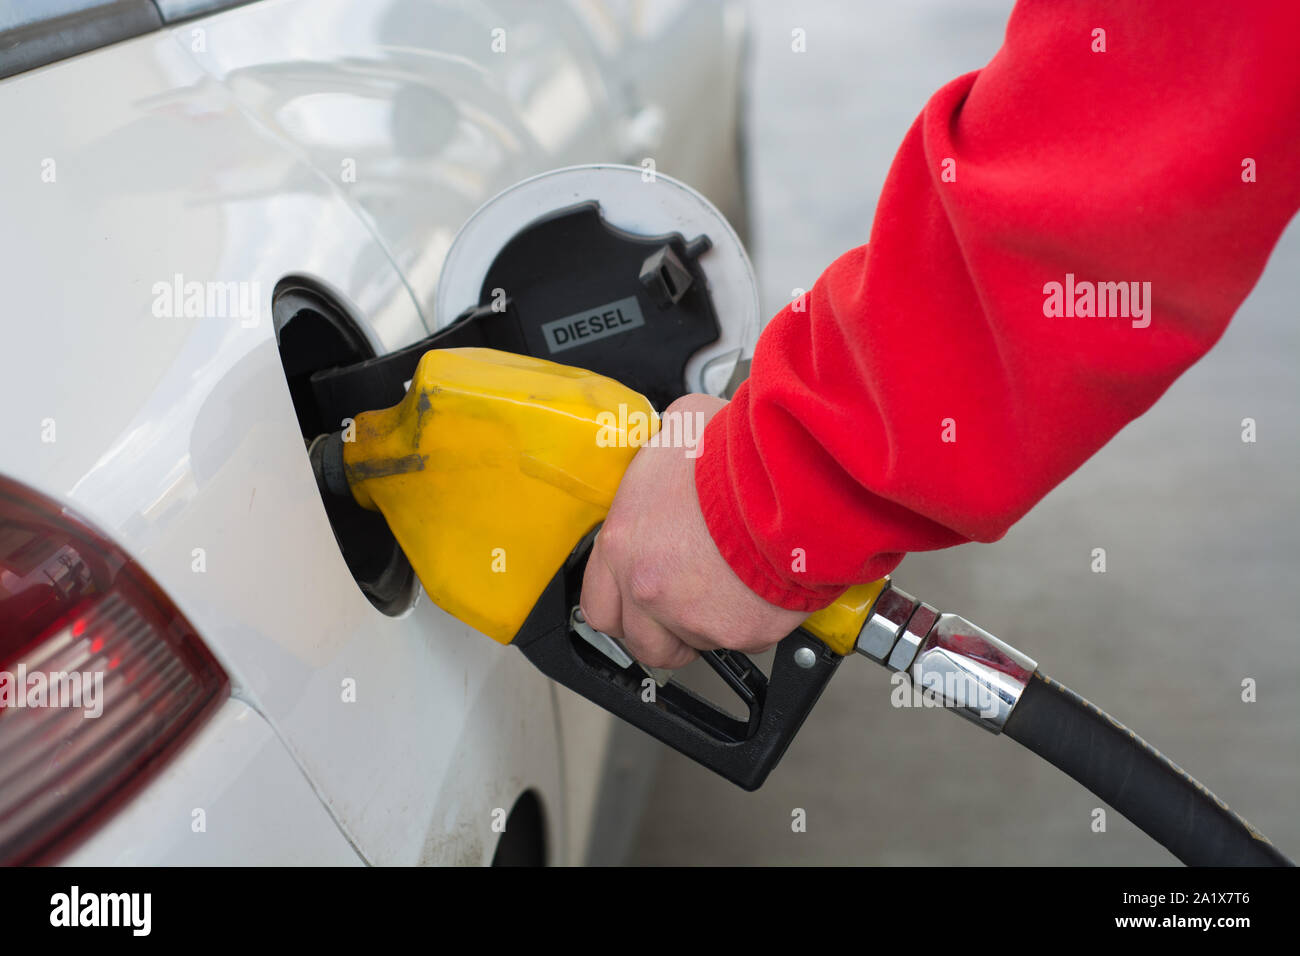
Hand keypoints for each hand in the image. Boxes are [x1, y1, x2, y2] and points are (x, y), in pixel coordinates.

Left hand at [579, 393, 808, 668]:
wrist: (791, 477)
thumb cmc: (738, 450)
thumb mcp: (677, 430)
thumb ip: (660, 462)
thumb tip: (671, 453)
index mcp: (623, 542)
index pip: (599, 605)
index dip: (624, 606)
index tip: (640, 602)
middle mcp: (647, 587)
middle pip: (641, 640)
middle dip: (663, 631)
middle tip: (687, 604)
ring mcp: (691, 615)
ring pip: (693, 642)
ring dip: (707, 625)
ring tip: (731, 587)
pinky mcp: (738, 631)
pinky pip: (741, 639)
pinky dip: (751, 620)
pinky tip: (762, 584)